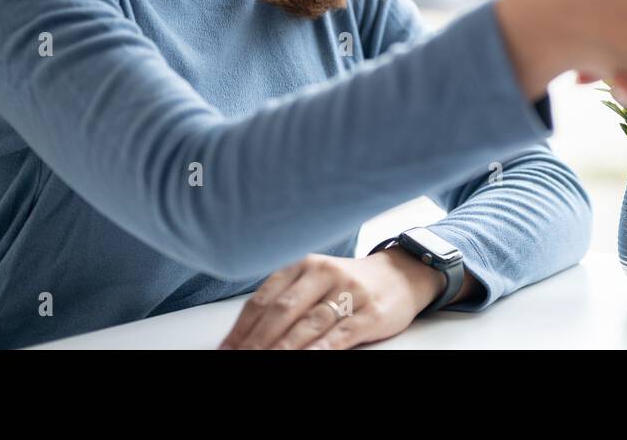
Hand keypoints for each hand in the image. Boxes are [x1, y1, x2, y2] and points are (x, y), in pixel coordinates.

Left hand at [217, 248, 448, 349]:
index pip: (263, 300)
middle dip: (257, 341)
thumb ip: (284, 301)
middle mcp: (323, 274)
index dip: (241, 329)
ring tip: (265, 361)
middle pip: (282, 312)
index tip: (225, 350)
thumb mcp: (313, 281)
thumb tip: (243, 335)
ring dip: (283, 348)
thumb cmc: (348, 284)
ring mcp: (348, 292)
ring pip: (308, 324)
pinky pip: (340, 334)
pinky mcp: (370, 312)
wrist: (400, 275)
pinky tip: (308, 357)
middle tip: (241, 358)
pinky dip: (321, 349)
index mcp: (303, 265)